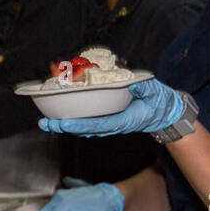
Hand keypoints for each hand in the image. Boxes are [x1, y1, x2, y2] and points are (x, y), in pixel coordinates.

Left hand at [38, 79, 182, 136]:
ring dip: (63, 126)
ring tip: (45, 122)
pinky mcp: (106, 121)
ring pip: (82, 128)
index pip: (98, 124)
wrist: (164, 114)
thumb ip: (142, 86)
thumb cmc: (158, 102)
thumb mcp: (154, 92)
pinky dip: (71, 121)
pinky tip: (57, 118)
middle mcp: (113, 125)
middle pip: (84, 129)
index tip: (63, 122)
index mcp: (124, 120)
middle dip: (64, 127)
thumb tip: (129, 80)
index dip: (79, 124)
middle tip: (45, 123)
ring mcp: (108, 125)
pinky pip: (86, 123)